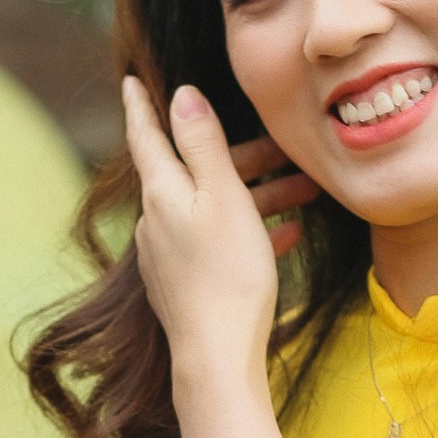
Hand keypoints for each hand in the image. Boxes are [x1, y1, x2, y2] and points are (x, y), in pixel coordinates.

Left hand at [121, 79, 316, 403]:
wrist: (218, 356)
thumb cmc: (226, 275)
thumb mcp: (222, 195)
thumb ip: (202, 143)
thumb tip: (181, 95)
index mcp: (162, 193)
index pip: (147, 136)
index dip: (142, 105)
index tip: (131, 80)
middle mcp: (157, 221)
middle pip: (195, 172)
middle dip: (241, 157)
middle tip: (285, 148)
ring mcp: (170, 255)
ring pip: (214, 207)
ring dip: (258, 195)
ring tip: (306, 193)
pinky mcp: (187, 285)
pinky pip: (219, 242)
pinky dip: (250, 232)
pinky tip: (288, 236)